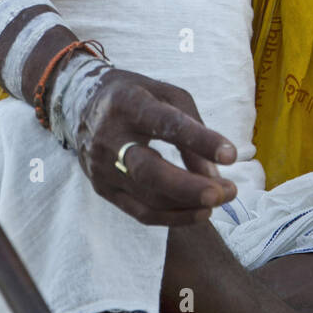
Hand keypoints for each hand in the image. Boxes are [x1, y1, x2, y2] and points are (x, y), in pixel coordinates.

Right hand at [72, 68, 237, 226]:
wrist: (81, 105)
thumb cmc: (136, 96)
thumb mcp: (166, 94)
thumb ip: (193, 127)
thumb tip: (215, 173)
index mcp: (128, 104)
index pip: (166, 124)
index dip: (199, 140)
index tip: (231, 155)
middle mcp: (109, 137)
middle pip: (149, 170)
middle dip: (190, 187)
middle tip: (225, 192)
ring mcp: (102, 167)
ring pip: (148, 198)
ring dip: (189, 205)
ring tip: (222, 198)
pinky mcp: (102, 189)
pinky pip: (141, 213)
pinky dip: (173, 217)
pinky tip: (199, 213)